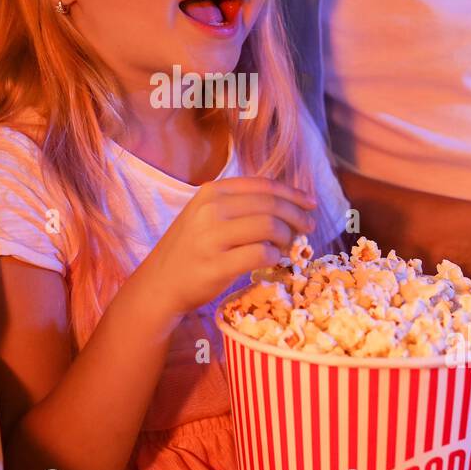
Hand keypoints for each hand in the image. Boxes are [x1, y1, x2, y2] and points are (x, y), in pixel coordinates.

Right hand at [133, 177, 316, 317]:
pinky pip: (261, 255)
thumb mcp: (206, 215)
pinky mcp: (217, 265)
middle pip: (270, 205)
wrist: (160, 284)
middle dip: (297, 216)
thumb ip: (240, 205)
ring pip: (269, 228)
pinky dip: (274, 257)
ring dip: (287, 237)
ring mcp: (212, 238)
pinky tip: (273, 260)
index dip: (292, 193)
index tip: (310, 203)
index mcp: (211, 192)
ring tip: (289, 246)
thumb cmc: (190, 249)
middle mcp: (211, 210)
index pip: (262, 185)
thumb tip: (288, 204)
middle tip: (308, 227)